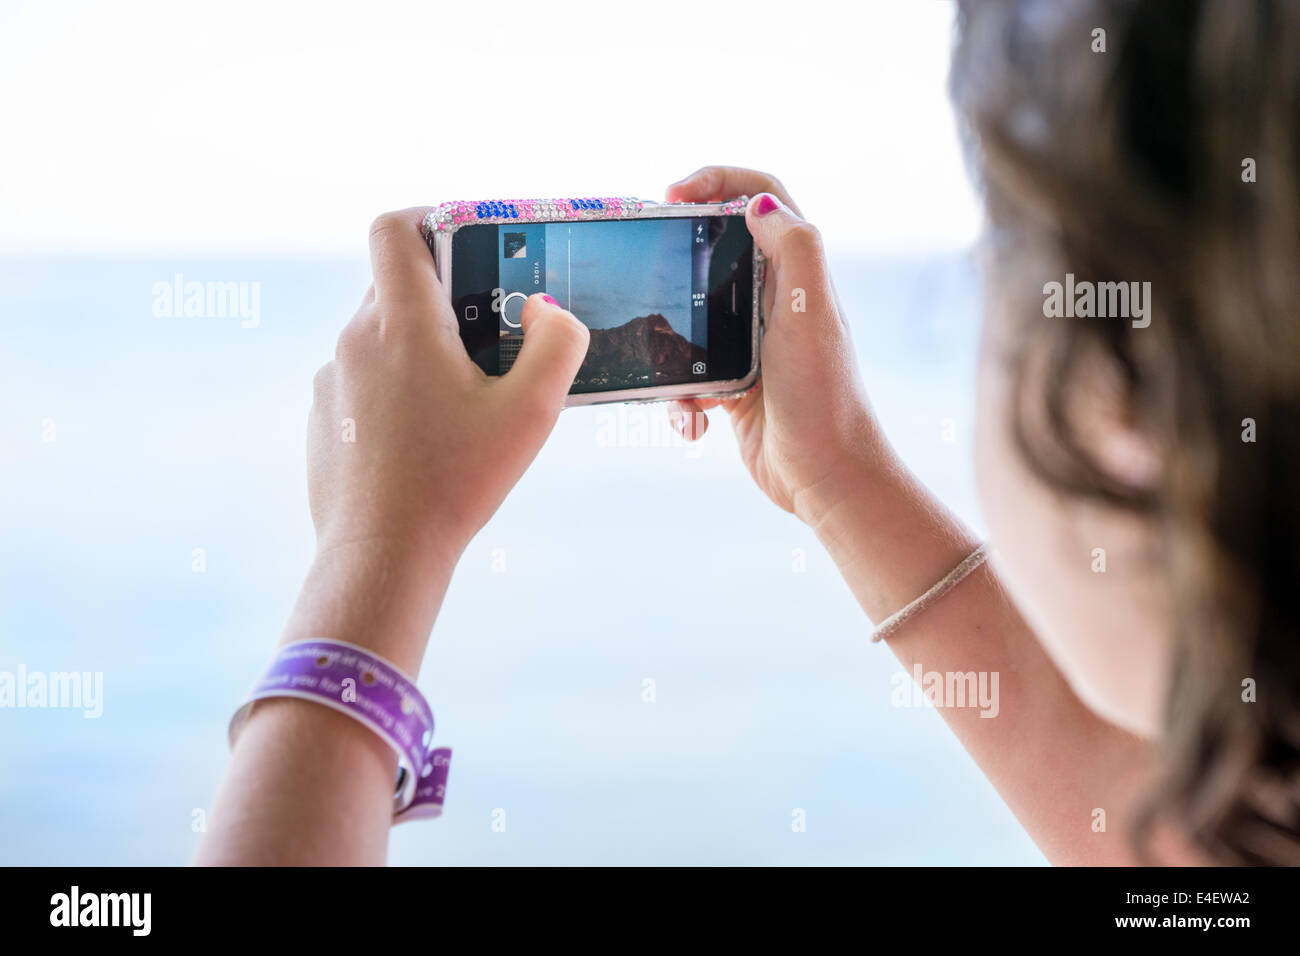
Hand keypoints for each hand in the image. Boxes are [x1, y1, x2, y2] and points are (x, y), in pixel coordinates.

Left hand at [292, 207, 588, 670]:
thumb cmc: (457, 481)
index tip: (471, 240)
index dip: (431, 217)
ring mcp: (331, 382)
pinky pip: (362, 383)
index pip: (394, 229)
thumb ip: (557, 343)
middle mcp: (355, 341)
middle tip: (491, 333)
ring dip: (422, 349)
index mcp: (401, 324)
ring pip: (380, 338)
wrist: (382, 555)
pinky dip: (396, 390)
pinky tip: (429, 440)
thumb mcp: (532, 411)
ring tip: (465, 398)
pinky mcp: (322, 422)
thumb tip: (547, 311)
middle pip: (395, 285)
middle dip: (445, 296)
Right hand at [665, 167, 884, 522]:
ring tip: (672, 375)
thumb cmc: (823, 396)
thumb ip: (794, 248)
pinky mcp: (734, 385)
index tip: (671, 194)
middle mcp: (774, 301)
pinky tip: (694, 420)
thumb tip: (758, 202)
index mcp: (796, 272)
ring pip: (691, 320)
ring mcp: (752, 343)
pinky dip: (682, 398)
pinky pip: (688, 376)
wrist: (826, 477)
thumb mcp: (810, 313)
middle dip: (677, 261)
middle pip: (715, 252)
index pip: (761, 197)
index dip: (718, 180)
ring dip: (672, 347)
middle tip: (644, 268)